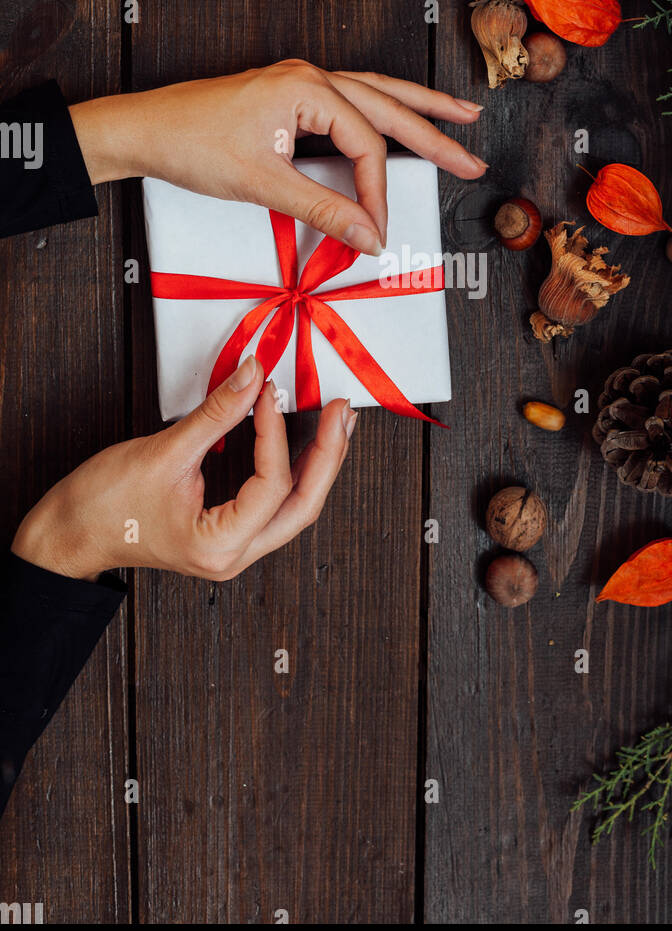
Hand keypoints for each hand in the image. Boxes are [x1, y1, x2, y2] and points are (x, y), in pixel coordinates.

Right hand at [11, 355, 352, 582]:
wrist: (69, 532)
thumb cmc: (103, 504)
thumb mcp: (163, 452)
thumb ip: (216, 413)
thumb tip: (254, 375)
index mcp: (219, 546)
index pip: (270, 486)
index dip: (275, 434)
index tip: (270, 392)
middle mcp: (235, 555)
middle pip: (303, 506)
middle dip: (327, 457)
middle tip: (342, 412)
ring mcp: (235, 546)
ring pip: (295, 507)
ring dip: (318, 464)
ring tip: (337, 423)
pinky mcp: (230, 530)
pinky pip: (276, 502)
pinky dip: (293, 470)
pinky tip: (306, 442)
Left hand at [69, 59, 486, 256]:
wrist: (142, 130)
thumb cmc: (190, 145)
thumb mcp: (261, 184)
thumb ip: (321, 209)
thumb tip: (369, 237)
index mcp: (307, 87)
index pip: (365, 144)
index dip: (377, 192)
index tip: (377, 231)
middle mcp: (310, 76)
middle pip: (389, 106)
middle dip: (435, 134)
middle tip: (474, 160)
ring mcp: (301, 82)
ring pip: (376, 93)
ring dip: (418, 109)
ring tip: (461, 116)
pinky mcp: (290, 95)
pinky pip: (352, 100)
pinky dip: (383, 111)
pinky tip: (401, 117)